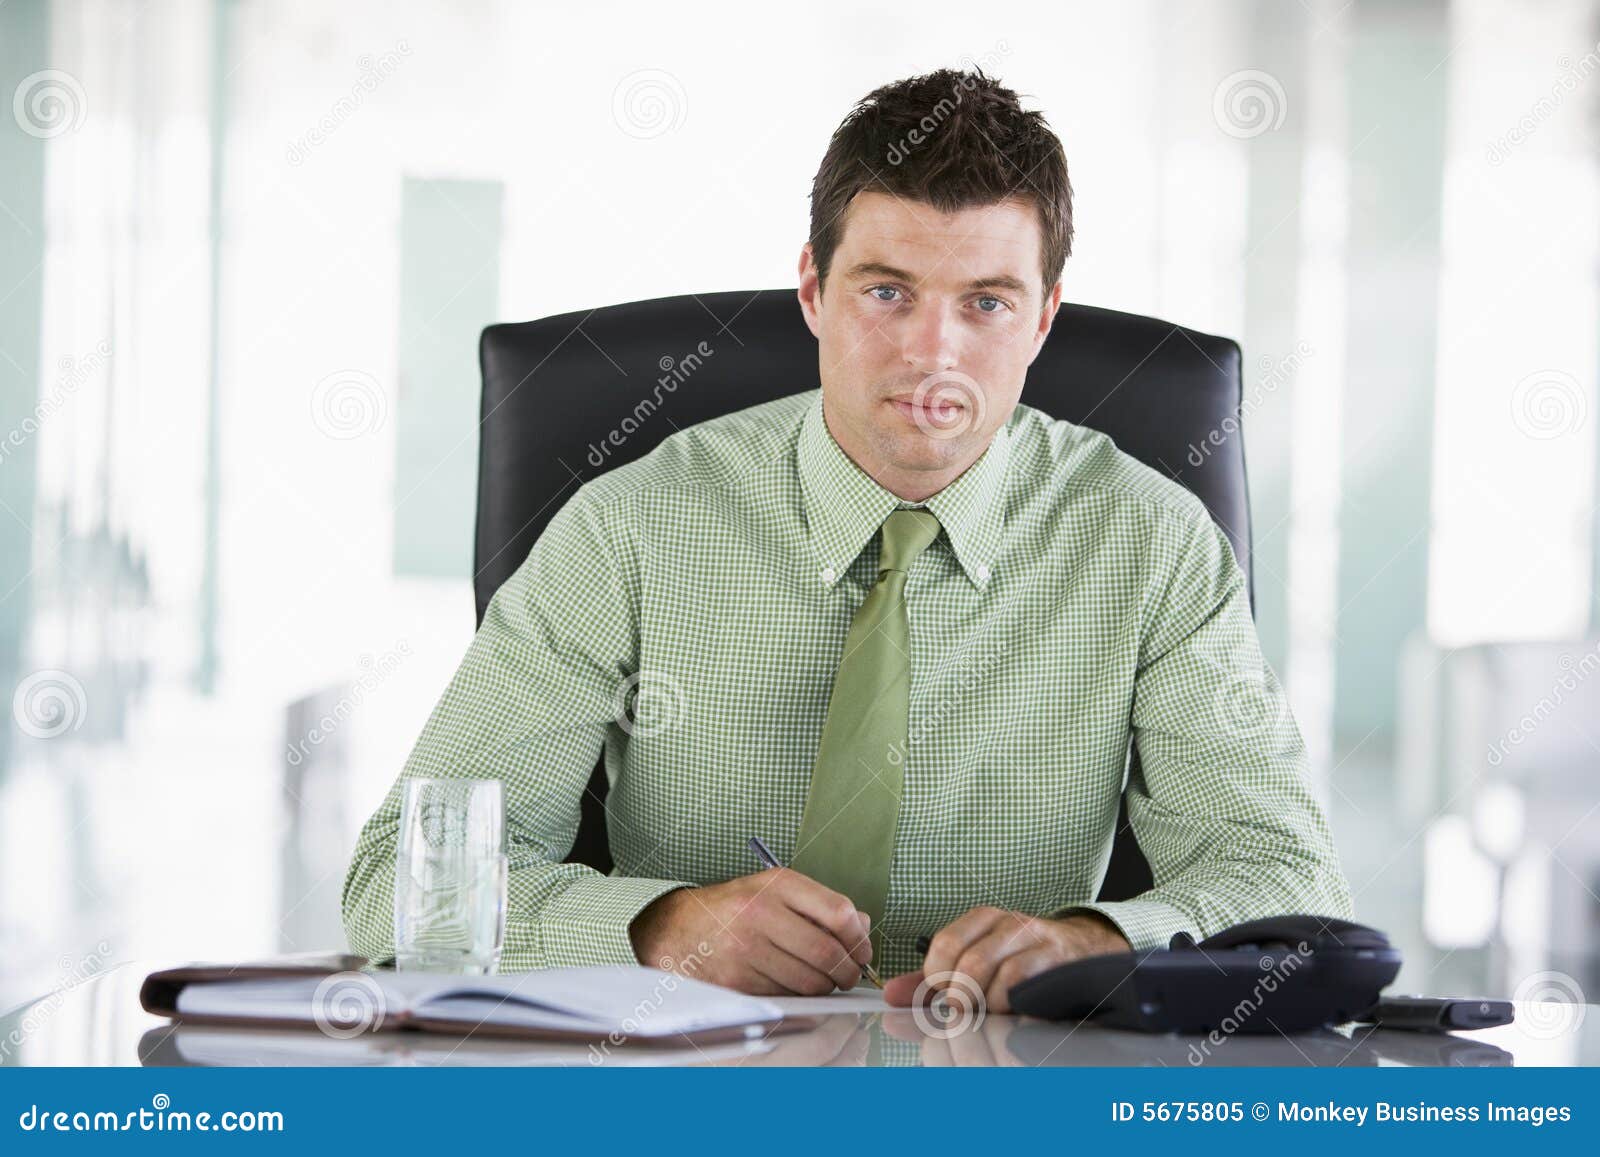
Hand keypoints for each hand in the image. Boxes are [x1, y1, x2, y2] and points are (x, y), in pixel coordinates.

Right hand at [629, 868, 873, 995]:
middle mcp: (761, 913)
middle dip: (848, 972)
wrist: (678, 929)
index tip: (862, 951)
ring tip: (822, 982)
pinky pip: (785, 997)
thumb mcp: (776, 891)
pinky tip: (793, 986)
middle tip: (849, 976)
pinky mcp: (736, 980)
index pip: (839, 912)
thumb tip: (863, 928)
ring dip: (825, 989)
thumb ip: (822, 906)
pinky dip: (798, 998)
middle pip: (827, 953)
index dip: (860, 939)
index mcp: (777, 884)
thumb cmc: (736, 910)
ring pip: (809, 982)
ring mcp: (745, 949)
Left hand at [883, 907, 1129, 1013]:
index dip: (938, 977)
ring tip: (990, 1009)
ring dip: (984, 1003)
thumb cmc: (1018, 964)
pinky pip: (1017, 982)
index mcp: (983, 920)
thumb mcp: (974, 966)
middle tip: (966, 1010)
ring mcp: (1034, 939)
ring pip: (989, 972)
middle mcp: (1007, 922)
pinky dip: (1006, 1004)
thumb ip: (931, 984)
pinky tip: (1011, 1009)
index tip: (945, 995)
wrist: (1080, 955)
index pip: (944, 945)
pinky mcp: (1054, 959)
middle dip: (961, 996)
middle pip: (966, 961)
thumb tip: (890, 997)